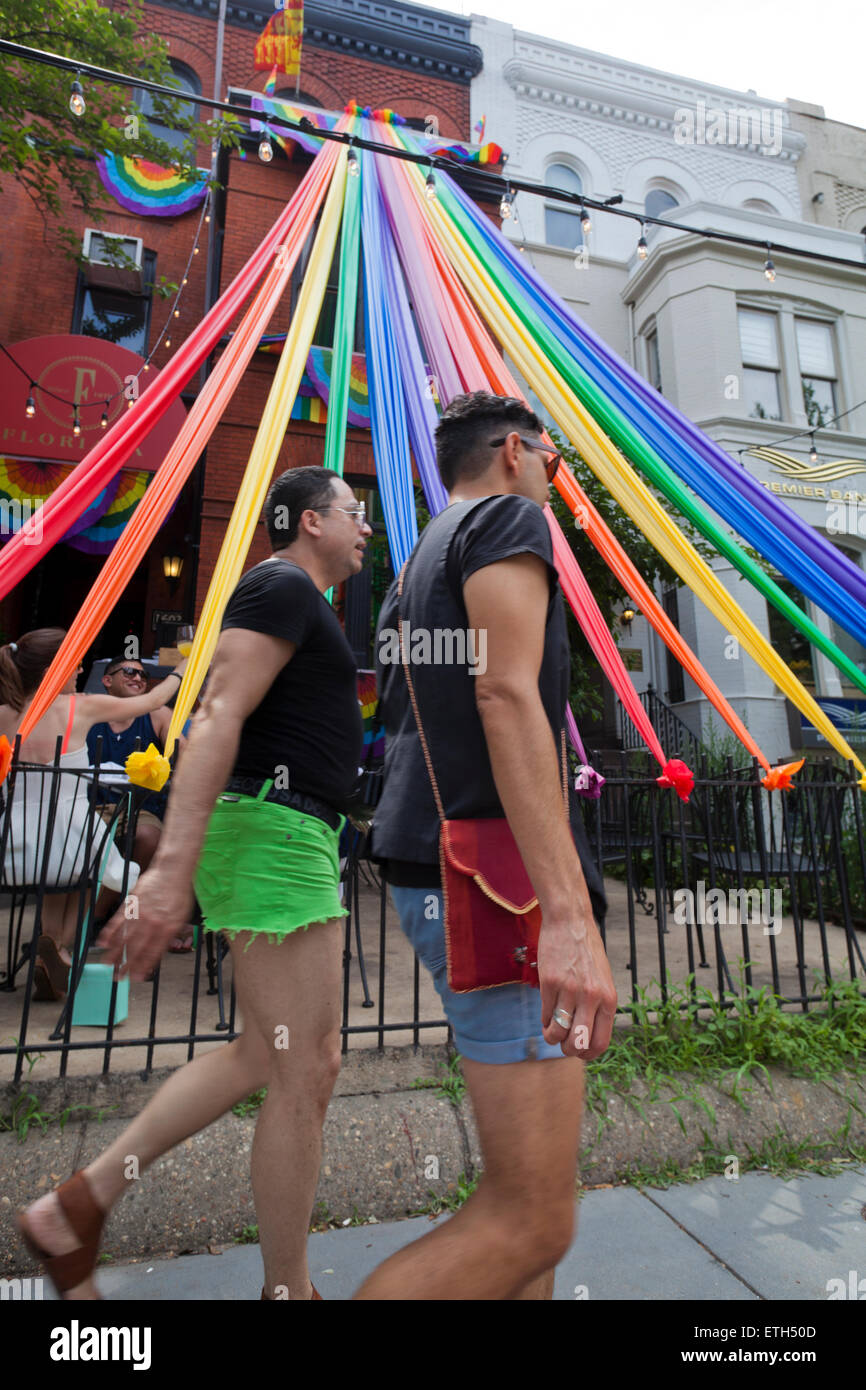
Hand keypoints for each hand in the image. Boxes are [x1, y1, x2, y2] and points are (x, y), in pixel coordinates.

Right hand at [99, 867, 194, 981]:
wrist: (172, 871)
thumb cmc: (178, 894)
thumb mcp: (181, 917)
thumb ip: (169, 934)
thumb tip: (159, 951)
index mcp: (168, 929)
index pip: (153, 953)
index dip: (144, 966)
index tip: (136, 977)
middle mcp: (154, 924)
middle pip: (137, 949)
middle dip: (127, 965)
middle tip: (119, 977)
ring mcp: (141, 914)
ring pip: (125, 938)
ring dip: (115, 952)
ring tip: (107, 964)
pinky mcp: (131, 904)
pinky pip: (118, 921)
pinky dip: (109, 933)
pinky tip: (102, 943)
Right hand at [537, 913, 616, 1060]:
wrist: (570, 922)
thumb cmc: (587, 952)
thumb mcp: (603, 980)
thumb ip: (600, 1006)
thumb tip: (588, 1037)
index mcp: (608, 999)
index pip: (600, 1042)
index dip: (587, 1054)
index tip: (579, 1052)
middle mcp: (591, 997)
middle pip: (578, 1044)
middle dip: (568, 1050)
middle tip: (563, 1043)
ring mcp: (570, 990)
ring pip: (557, 1032)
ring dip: (552, 1037)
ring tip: (551, 1031)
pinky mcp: (549, 983)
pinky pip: (545, 1015)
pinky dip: (544, 1021)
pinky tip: (546, 1014)